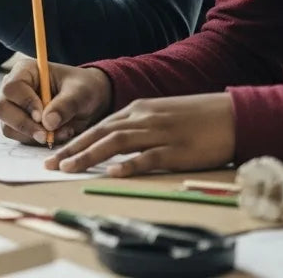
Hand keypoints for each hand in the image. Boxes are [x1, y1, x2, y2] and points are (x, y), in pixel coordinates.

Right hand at [0, 60, 112, 146]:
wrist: (89, 101)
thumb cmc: (83, 88)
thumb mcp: (81, 93)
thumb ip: (65, 105)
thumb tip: (48, 123)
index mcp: (25, 71)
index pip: (12, 87)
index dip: (25, 103)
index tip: (42, 116)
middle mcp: (13, 88)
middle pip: (2, 108)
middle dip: (23, 124)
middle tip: (46, 135)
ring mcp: (13, 106)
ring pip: (7, 126)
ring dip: (32, 135)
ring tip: (59, 133)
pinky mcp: (17, 123)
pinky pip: (17, 136)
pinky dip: (35, 140)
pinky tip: (54, 135)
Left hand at [47, 94, 235, 176]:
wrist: (233, 114)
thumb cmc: (197, 118)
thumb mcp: (160, 115)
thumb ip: (137, 127)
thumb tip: (112, 145)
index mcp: (138, 109)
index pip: (98, 126)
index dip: (74, 139)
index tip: (55, 153)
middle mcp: (143, 118)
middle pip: (100, 133)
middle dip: (71, 149)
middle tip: (49, 164)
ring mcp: (159, 133)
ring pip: (116, 143)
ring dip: (89, 155)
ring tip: (68, 168)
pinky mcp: (177, 149)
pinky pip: (149, 157)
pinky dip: (129, 165)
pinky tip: (112, 172)